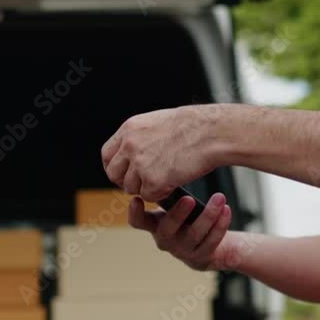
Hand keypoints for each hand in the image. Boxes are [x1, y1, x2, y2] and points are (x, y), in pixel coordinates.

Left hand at [101, 106, 220, 200]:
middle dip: (126, 181)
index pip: (107, 155)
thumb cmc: (193, 127)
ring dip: (146, 188)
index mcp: (129, 129)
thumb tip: (129, 154)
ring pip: (131, 188)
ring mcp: (140, 164)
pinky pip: (149, 196)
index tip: (123, 173)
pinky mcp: (153, 181)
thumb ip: (139, 138)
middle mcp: (130, 146)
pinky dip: (160, 193)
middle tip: (143, 182)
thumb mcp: (157, 123)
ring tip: (165, 178)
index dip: (114, 167)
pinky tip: (173, 182)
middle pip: (114, 174)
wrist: (212, 132)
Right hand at [129, 193, 240, 270]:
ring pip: (195, 234)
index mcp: (154, 225)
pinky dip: (220, 224)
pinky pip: (212, 240)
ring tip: (219, 198)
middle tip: (189, 198)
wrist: (206, 247)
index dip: (134, 212)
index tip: (136, 198)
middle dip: (178, 213)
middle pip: (168, 228)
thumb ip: (169, 195)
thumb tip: (174, 170)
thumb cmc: (186, 219)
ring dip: (208, 215)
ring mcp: (182, 250)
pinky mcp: (200, 256)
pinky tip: (226, 210)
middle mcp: (164, 239)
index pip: (138, 222)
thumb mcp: (174, 207)